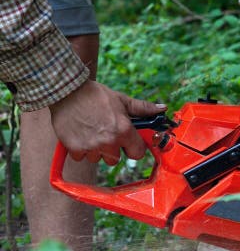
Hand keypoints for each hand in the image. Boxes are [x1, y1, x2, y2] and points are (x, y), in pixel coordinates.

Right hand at [49, 80, 166, 164]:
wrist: (67, 90)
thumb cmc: (96, 95)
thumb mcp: (122, 100)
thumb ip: (142, 108)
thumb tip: (162, 109)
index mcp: (124, 131)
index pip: (137, 154)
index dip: (132, 148)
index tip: (126, 142)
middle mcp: (109, 141)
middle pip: (115, 160)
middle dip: (112, 149)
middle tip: (104, 133)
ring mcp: (91, 146)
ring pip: (97, 159)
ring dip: (95, 150)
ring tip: (90, 131)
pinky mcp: (75, 148)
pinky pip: (80, 157)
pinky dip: (79, 149)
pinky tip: (79, 134)